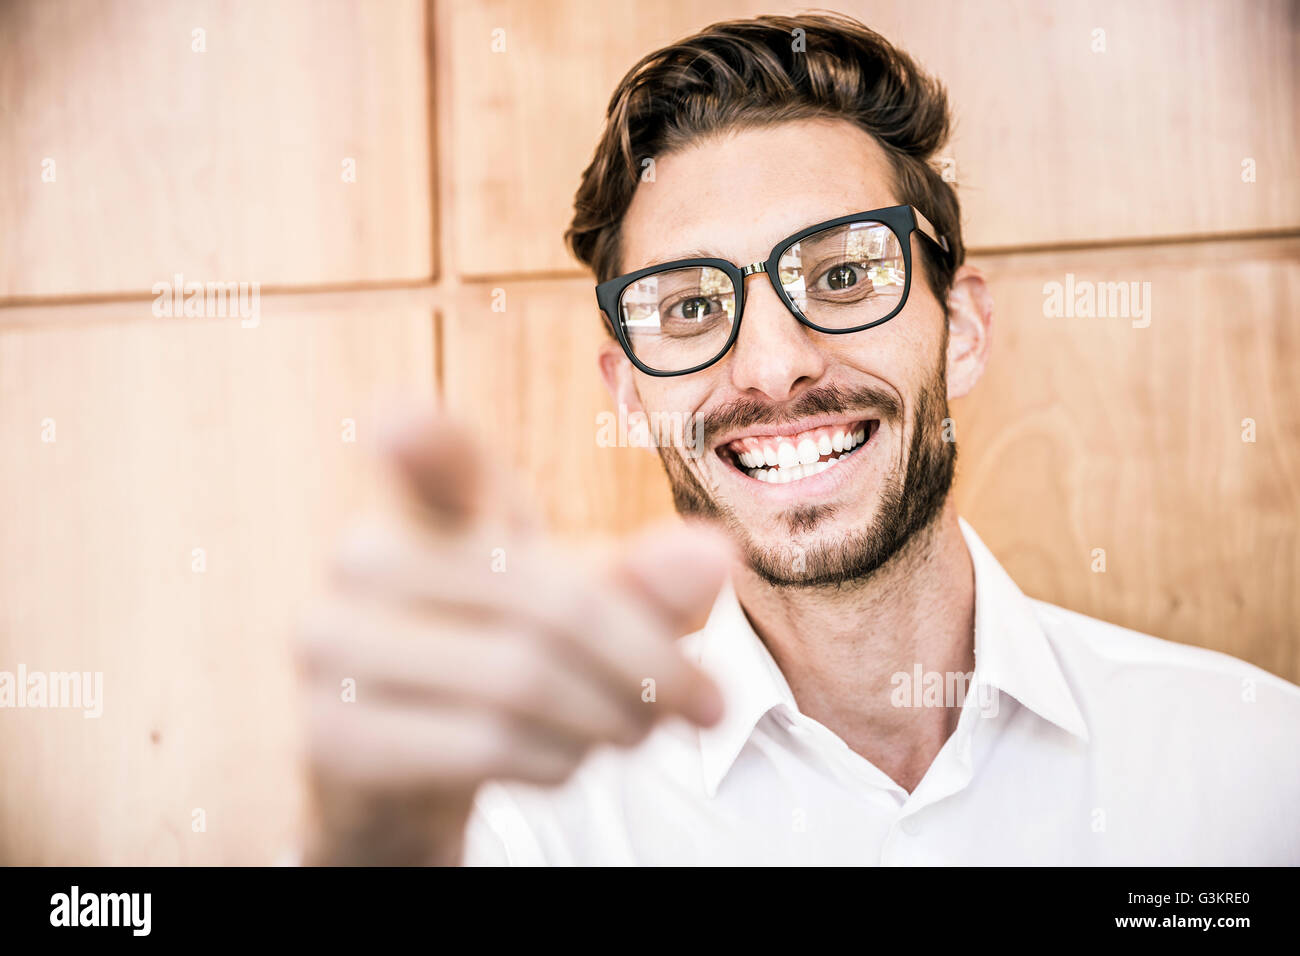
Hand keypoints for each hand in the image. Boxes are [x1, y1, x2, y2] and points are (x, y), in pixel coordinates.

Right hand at [296, 406, 730, 864]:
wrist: (408, 768)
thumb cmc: (498, 658)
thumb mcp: (574, 608)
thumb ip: (642, 579)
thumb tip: (717, 556)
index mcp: (424, 503)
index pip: (426, 454)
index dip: (414, 437)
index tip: (398, 424)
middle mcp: (363, 558)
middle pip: (551, 603)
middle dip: (652, 665)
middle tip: (707, 702)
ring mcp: (333, 646)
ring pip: (523, 682)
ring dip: (613, 721)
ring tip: (636, 730)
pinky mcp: (332, 735)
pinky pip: (485, 746)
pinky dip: (557, 763)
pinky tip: (566, 759)